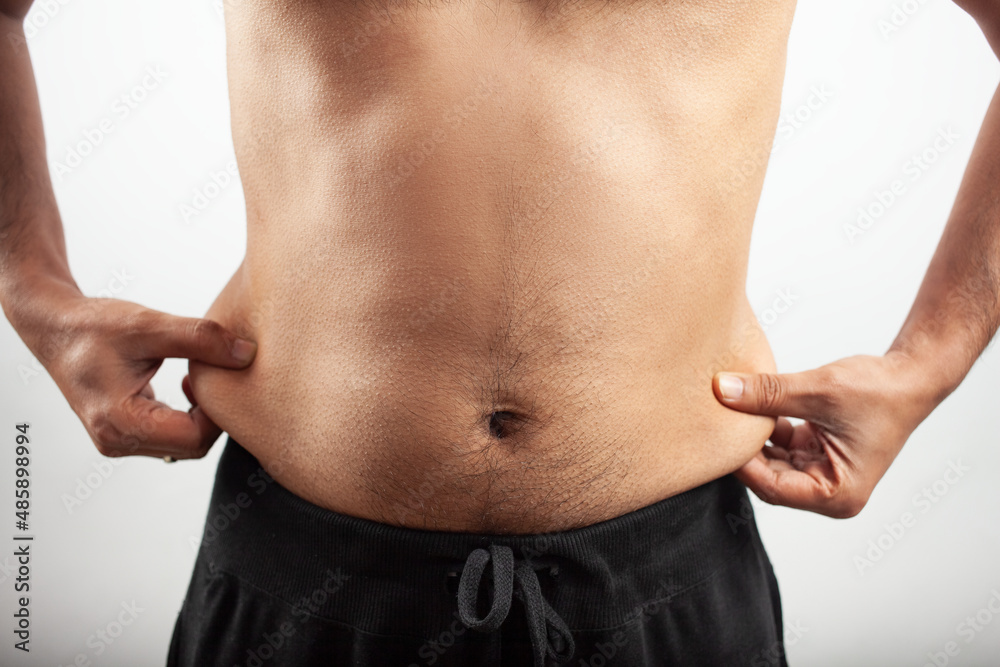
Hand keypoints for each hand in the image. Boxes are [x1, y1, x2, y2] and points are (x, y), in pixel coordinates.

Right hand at [11, 283, 256, 459]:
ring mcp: (118, 441)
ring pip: (184, 445)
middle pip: (193, 447)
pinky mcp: (123, 433)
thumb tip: (248, 354)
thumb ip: (201, 338)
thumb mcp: (150, 325)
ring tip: (196, 375)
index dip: (218, 411)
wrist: (55, 327)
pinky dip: (186, 414)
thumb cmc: (95, 325)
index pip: (195, 438)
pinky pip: (170, 436)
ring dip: (200, 414)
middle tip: (214, 373)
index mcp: (121, 422)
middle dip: (213, 413)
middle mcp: (117, 441)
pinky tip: (185, 382)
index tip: (219, 373)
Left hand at [712, 352, 938, 517]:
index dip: (742, 463)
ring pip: (771, 462)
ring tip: (733, 412)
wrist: (910, 377)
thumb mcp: (818, 391)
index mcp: (837, 495)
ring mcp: (822, 474)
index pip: (772, 488)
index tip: (719, 436)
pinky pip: (780, 448)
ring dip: (755, 438)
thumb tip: (722, 389)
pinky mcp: (817, 455)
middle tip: (719, 422)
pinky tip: (753, 407)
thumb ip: (767, 393)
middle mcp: (830, 492)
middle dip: (745, 451)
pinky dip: (767, 429)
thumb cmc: (879, 391)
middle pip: (768, 479)